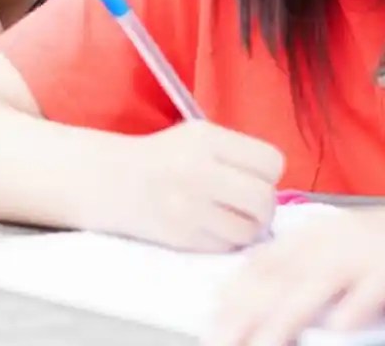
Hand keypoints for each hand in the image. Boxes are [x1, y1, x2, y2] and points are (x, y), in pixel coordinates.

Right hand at [102, 121, 283, 252]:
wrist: (109, 180)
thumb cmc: (162, 159)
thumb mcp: (197, 138)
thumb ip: (237, 156)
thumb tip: (275, 190)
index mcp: (206, 139)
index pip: (270, 161)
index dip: (266, 173)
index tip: (249, 177)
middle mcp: (197, 170)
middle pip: (264, 199)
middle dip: (262, 207)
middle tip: (246, 205)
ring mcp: (189, 206)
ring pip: (250, 230)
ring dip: (246, 228)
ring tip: (226, 218)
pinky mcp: (182, 236)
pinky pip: (226, 246)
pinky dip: (224, 241)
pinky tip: (207, 227)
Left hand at [206, 195, 384, 345]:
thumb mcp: (349, 252)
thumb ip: (311, 270)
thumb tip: (271, 298)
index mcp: (315, 235)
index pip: (261, 265)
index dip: (232, 293)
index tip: (209, 318)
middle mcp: (332, 240)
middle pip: (277, 280)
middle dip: (243, 314)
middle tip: (218, 340)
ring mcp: (365, 251)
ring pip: (314, 287)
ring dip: (283, 320)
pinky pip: (372, 290)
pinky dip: (354, 309)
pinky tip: (340, 331)